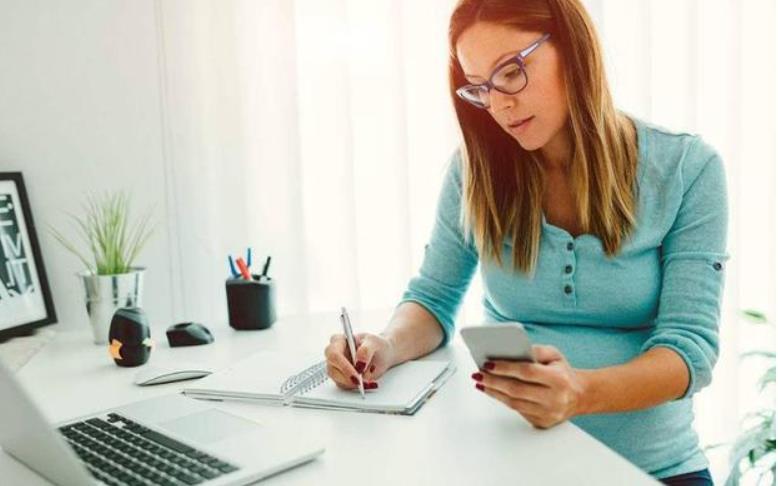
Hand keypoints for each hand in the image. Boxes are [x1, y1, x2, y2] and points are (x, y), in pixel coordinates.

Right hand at [324, 332, 396, 389]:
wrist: (384, 354)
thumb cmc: (376, 344)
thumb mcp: (374, 342)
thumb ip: (366, 350)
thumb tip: (359, 364)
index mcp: (338, 341)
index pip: (334, 354)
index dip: (344, 365)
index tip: (358, 373)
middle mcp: (334, 354)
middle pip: (332, 369)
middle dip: (348, 378)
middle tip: (362, 382)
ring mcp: (337, 368)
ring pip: (338, 380)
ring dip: (354, 384)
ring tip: (370, 382)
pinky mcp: (342, 378)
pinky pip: (345, 386)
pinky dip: (357, 388)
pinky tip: (368, 383)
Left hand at [471, 344, 587, 428]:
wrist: (579, 395)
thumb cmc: (562, 372)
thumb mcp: (554, 355)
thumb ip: (534, 350)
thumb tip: (509, 351)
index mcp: (559, 379)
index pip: (527, 372)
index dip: (505, 368)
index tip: (488, 363)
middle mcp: (555, 399)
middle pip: (516, 390)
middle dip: (493, 381)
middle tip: (478, 373)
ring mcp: (548, 414)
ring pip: (514, 403)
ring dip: (493, 392)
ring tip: (481, 381)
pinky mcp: (541, 422)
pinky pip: (517, 410)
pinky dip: (503, 399)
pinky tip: (493, 391)